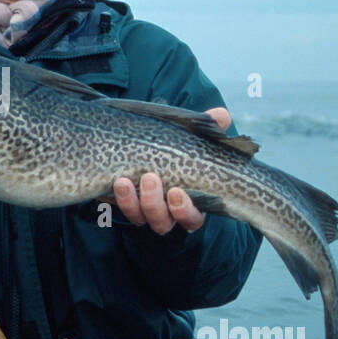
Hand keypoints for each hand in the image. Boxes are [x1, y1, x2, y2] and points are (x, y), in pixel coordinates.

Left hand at [111, 107, 231, 233]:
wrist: (147, 144)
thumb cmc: (181, 147)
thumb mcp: (194, 138)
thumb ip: (208, 129)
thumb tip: (221, 115)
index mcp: (190, 203)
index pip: (191, 219)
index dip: (184, 211)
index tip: (176, 192)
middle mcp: (166, 212)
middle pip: (162, 222)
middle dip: (154, 204)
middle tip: (150, 178)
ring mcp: (143, 210)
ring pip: (139, 217)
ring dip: (131, 202)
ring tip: (124, 180)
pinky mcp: (125, 202)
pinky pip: (120, 208)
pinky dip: (117, 197)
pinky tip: (116, 180)